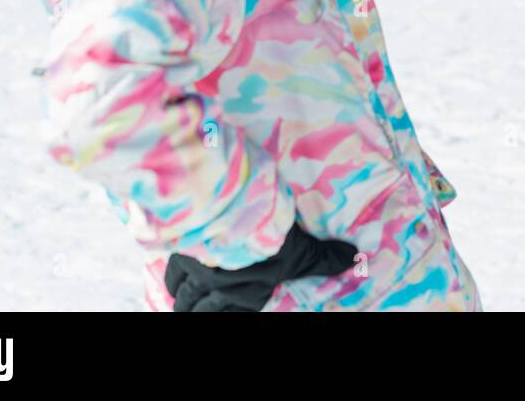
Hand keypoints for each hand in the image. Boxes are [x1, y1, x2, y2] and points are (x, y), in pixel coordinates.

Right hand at [166, 220, 357, 311]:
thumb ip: (324, 257)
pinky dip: (172, 279)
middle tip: (190, 313)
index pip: (231, 313)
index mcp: (248, 293)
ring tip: (180, 304)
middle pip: (199, 309)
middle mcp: (219, 289)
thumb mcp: (304, 246)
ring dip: (183, 301)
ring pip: (184, 294)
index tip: (221, 312)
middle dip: (195, 313)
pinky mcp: (181, 252)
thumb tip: (352, 257)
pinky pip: (172, 273)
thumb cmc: (272, 234)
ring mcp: (197, 271)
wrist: (234, 210)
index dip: (227, 313)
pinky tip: (173, 281)